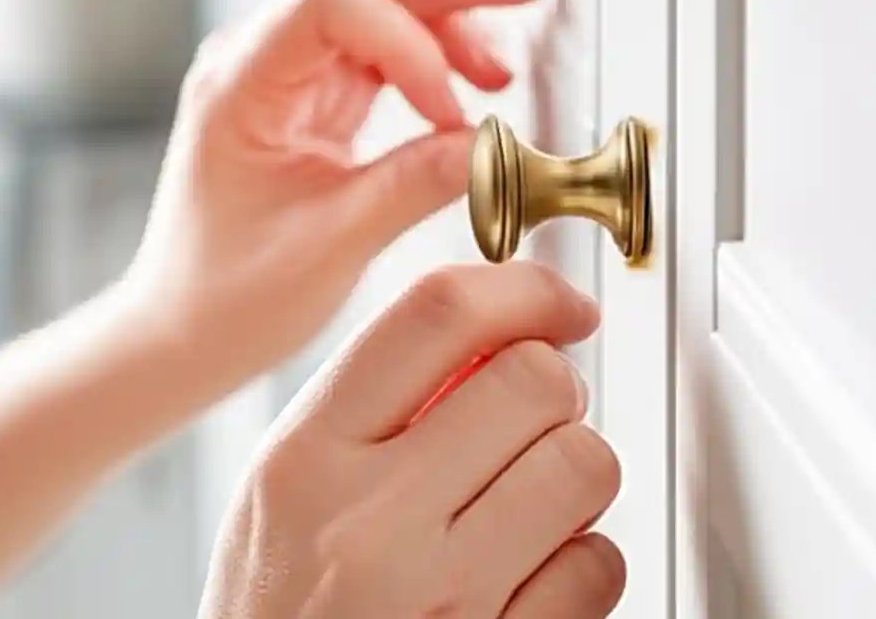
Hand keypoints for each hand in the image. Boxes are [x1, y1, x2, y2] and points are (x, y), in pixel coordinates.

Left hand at [124, 0, 559, 394]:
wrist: (182, 334)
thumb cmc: (223, 299)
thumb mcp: (329, 247)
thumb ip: (414, 187)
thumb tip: (492, 146)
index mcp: (241, 85)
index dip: (410, 38)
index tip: (453, 107)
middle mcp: (258, 63)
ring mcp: (285, 78)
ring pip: (380, 8)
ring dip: (449, 23)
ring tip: (502, 71)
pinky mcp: (311, 102)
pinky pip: (381, 54)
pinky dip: (433, 61)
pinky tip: (471, 85)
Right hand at [200, 263, 625, 617]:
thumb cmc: (277, 613)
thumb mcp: (283, 490)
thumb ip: (367, 405)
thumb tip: (492, 331)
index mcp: (307, 458)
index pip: (436, 316)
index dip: (523, 290)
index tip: (556, 304)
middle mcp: (372, 523)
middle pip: (533, 380)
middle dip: (553, 387)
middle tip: (534, 414)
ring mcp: (444, 597)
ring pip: (584, 465)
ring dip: (574, 472)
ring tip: (527, 500)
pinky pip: (598, 566)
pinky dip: (582, 563)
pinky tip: (530, 573)